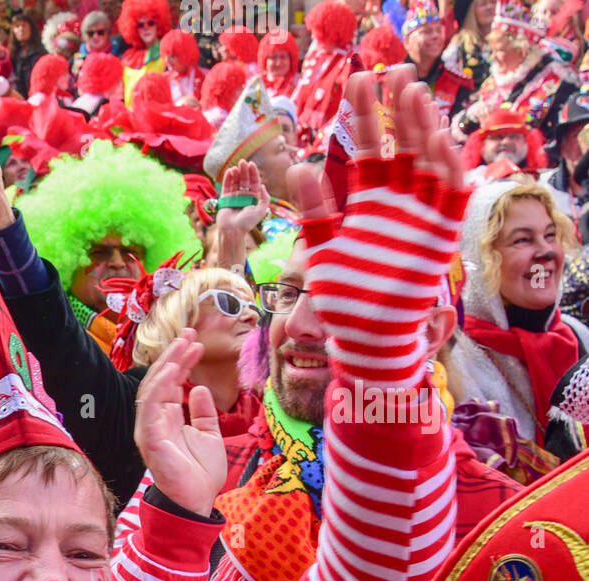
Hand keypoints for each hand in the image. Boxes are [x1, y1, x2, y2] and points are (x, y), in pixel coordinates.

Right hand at [134, 330, 226, 517]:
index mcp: (167, 419)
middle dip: (174, 355)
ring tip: (183, 345)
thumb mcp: (209, 435)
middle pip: (160, 380)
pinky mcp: (150, 438)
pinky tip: (173, 369)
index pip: (171, 384)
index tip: (196, 342)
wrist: (197, 500)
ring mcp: (150, 429)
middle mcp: (155, 421)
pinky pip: (150, 407)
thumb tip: (200, 388)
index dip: (182, 361)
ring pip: (153, 388)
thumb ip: (203, 412)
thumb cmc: (200, 473)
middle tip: (189, 334)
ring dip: (167, 364)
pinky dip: (160, 386)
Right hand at [215, 160, 269, 234]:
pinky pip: (226, 186)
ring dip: (236, 173)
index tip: (252, 164)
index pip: (254, 182)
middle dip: (244, 171)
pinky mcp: (225, 199)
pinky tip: (230, 171)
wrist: (233, 231)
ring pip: (235, 182)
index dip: (253, 173)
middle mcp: (244, 196)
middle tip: (243, 162)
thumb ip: (265, 198)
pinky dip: (228, 179)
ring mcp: (234, 197)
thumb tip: (263, 186)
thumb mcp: (261, 211)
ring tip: (236, 166)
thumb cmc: (247, 223)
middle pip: (245, 180)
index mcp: (253, 198)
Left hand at [287, 67, 466, 392]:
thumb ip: (314, 213)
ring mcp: (421, 218)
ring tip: (411, 92)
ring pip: (429, 161)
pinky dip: (448, 168)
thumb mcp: (320, 253)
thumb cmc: (343, 299)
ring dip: (423, 127)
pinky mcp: (440, 238)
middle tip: (389, 71)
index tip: (357, 81)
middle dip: (396, 110)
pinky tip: (437, 140)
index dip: (364, 116)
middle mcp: (398, 205)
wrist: (367, 340)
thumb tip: (299, 167)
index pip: (368, 149)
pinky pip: (451, 195)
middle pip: (402, 146)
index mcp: (368, 204)